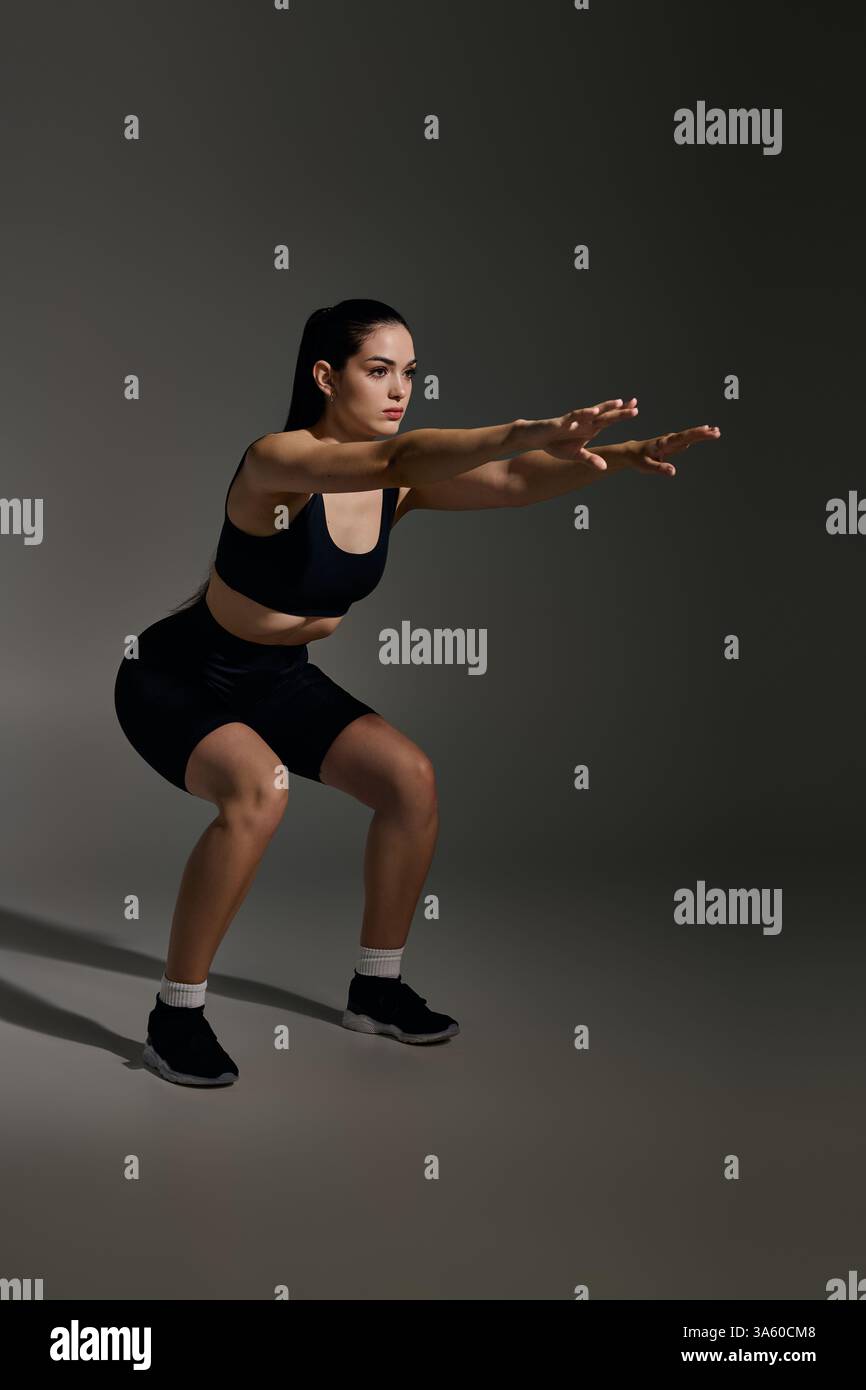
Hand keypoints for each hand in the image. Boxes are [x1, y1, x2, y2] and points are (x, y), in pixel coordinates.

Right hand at [521, 398, 639, 467]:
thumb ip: (590, 460)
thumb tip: (605, 467)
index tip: (636, 408)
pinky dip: (583, 414)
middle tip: (635, 405)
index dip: (622, 414)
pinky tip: (593, 411)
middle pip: (605, 414)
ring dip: (605, 407)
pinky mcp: (562, 421)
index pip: (609, 419)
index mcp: (590, 428)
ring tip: (617, 403)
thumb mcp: (575, 455)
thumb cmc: (556, 444)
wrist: (537, 438)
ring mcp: (575, 420)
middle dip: (620, 410)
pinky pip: (574, 416)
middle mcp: (585, 422)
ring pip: (592, 412)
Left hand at [625, 424, 720, 476]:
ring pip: (689, 436)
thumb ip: (659, 468)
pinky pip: (687, 439)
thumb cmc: (638, 459)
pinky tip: (706, 434)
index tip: (706, 430)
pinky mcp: (673, 444)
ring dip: (702, 433)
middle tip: (717, 432)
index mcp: (663, 444)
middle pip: (688, 435)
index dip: (694, 434)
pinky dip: (697, 436)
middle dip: (702, 433)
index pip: (681, 438)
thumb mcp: (646, 466)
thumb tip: (673, 471)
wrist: (632, 452)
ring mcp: (672, 441)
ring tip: (716, 432)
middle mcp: (668, 440)